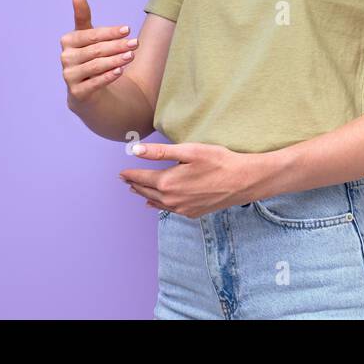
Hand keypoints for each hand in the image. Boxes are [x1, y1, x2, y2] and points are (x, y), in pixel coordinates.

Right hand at [60, 0, 136, 102]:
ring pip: (96, 66)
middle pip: (96, 50)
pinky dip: (108, 76)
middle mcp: (66, 58)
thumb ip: (82, 17)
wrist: (87, 90)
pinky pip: (94, 83)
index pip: (91, 34)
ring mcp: (69, 76)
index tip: (128, 29)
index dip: (110, 32)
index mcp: (68, 41)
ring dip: (115, 60)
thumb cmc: (90, 56)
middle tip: (135, 43)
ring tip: (131, 56)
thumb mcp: (87, 37)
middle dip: (117, 46)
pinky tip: (120, 71)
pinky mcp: (76, 93)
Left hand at [120, 141, 269, 218]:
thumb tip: (135, 151)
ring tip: (136, 190)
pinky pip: (168, 210)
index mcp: (167, 182)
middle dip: (134, 184)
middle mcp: (171, 199)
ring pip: (156, 202)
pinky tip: (155, 203)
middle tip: (125, 179)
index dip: (130, 174)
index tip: (121, 172)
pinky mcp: (191, 213)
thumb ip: (160, 152)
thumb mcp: (189, 151)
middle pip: (146, 191)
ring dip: (144, 195)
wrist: (242, 181)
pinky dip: (158, 205)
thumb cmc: (218, 161)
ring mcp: (181, 208)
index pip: (141, 178)